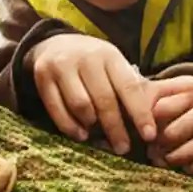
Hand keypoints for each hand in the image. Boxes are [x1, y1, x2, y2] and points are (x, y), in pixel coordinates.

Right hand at [28, 33, 155, 153]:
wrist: (55, 43)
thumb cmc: (94, 62)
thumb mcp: (114, 65)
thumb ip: (129, 88)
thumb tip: (150, 123)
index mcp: (110, 55)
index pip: (129, 86)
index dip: (140, 113)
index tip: (149, 135)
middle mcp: (87, 58)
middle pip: (104, 99)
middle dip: (116, 128)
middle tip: (123, 148)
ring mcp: (63, 66)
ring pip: (81, 105)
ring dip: (92, 126)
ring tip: (100, 139)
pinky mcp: (42, 76)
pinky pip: (56, 108)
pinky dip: (69, 126)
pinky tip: (81, 135)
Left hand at [149, 75, 192, 175]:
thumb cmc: (187, 105)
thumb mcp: (169, 94)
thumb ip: (149, 100)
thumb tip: (129, 116)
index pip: (177, 98)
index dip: (156, 118)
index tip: (144, 133)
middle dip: (175, 135)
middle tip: (155, 151)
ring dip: (190, 151)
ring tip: (169, 161)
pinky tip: (188, 169)